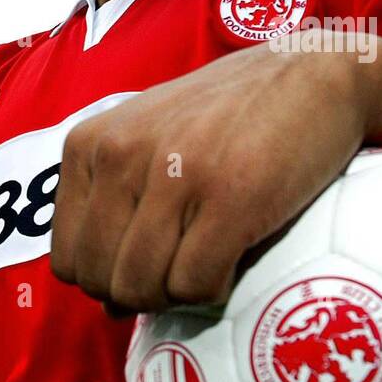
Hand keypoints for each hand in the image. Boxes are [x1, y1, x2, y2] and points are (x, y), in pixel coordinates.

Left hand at [49, 38, 381, 313]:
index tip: (147, 263)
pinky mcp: (231, 196)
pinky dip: (214, 291)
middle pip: (100, 283)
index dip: (106, 278)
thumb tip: (108, 309)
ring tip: (208, 262)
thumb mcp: (147, 140)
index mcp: (89, 144)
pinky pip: (194, 285)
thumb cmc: (228, 118)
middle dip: (139, 294)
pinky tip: (233, 259)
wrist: (315, 72)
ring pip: (141, 289)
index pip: (66, 260)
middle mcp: (120, 155)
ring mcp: (173, 174)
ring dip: (176, 296)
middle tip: (180, 270)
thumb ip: (115, 211)